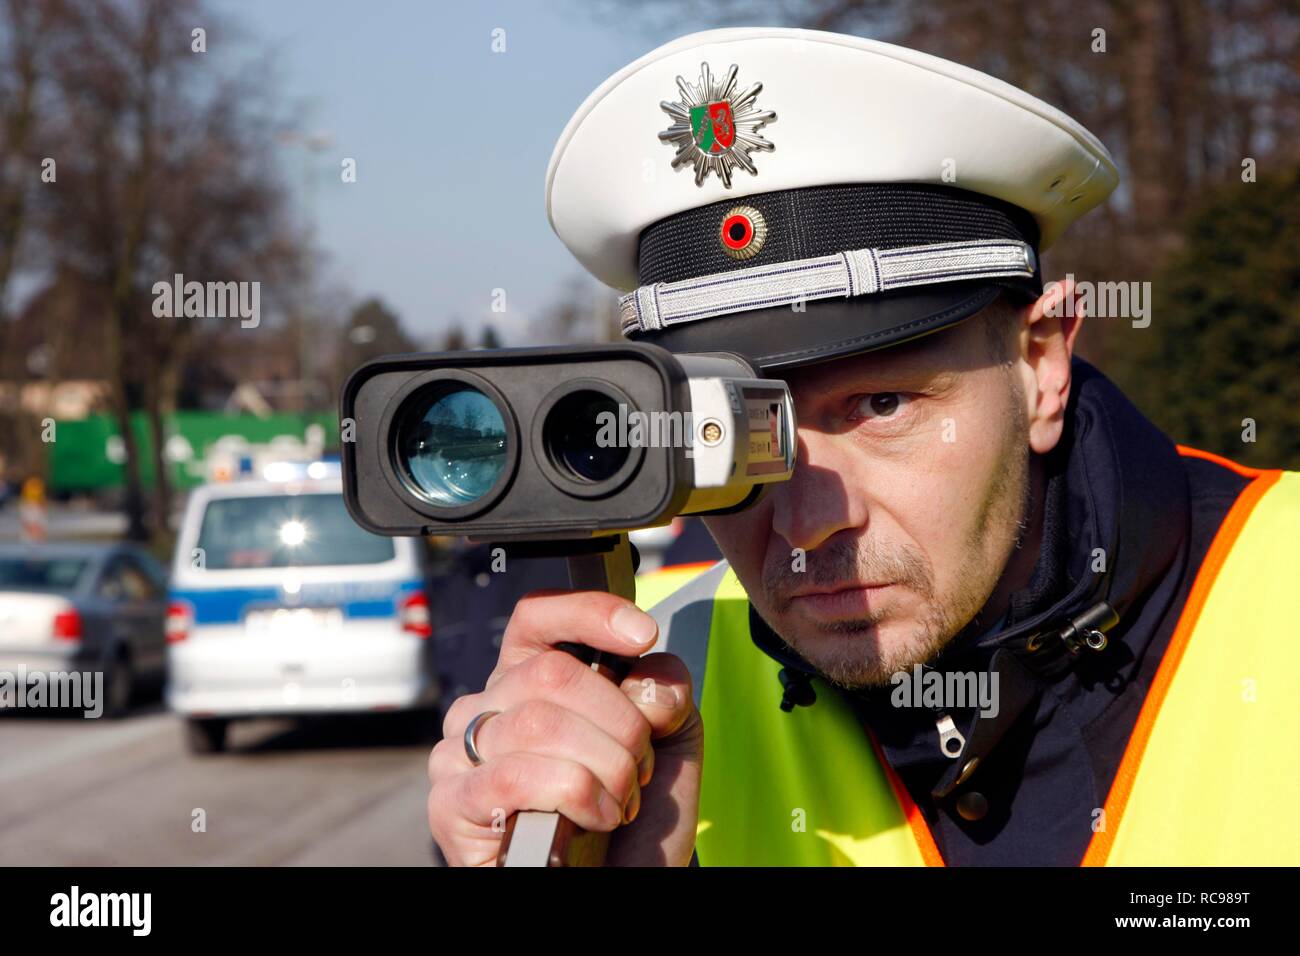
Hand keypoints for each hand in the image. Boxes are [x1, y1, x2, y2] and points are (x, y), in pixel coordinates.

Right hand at [427, 589, 702, 865]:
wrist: (615, 885)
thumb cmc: (629, 817)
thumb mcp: (669, 739)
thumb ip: (663, 691)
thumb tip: (644, 675)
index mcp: (530, 680)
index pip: (539, 618)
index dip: (588, 613)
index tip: (641, 634)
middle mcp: (486, 708)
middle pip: (553, 672)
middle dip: (619, 721)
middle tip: (640, 766)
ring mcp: (460, 755)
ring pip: (540, 722)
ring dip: (606, 766)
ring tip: (621, 802)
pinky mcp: (450, 805)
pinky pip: (516, 775)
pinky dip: (576, 794)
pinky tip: (596, 817)